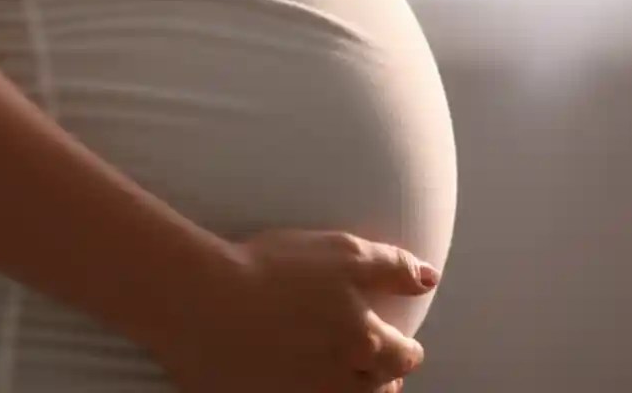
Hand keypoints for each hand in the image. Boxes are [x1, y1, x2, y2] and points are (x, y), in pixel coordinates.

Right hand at [149, 229, 439, 392]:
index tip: (401, 344)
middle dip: (381, 379)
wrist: (201, 300)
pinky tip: (297, 381)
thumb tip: (430, 278)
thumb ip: (394, 266)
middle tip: (375, 368)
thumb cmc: (274, 270)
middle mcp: (338, 382)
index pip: (404, 358)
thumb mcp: (345, 253)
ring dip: (348, 391)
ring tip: (340, 378)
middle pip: (377, 392)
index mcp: (364, 344)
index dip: (406, 350)